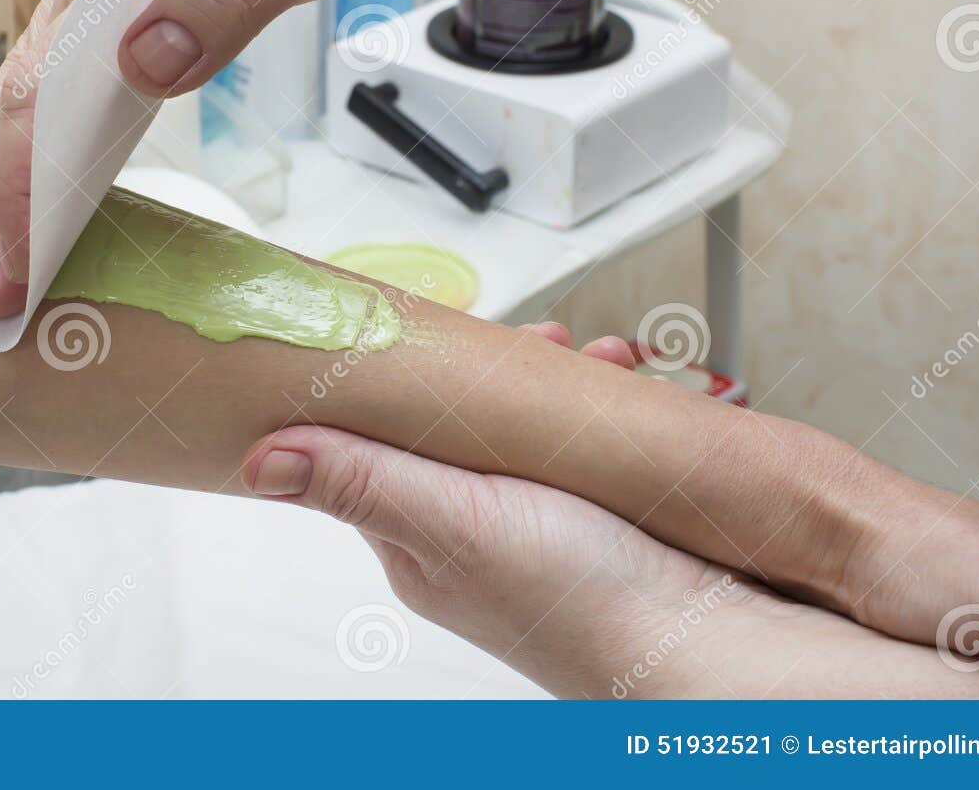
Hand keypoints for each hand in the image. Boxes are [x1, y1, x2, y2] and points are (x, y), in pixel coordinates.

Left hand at [243, 324, 978, 697]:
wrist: (716, 648)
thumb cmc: (581, 604)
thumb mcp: (454, 521)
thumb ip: (362, 480)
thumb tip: (263, 460)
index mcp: (420, 538)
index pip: (386, 438)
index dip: (409, 378)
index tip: (444, 329)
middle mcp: (474, 533)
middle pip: (463, 423)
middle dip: (505, 367)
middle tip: (547, 338)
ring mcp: (542, 525)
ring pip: (530, 426)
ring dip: (564, 379)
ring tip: (603, 357)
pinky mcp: (604, 517)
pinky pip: (589, 441)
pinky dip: (610, 406)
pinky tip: (637, 386)